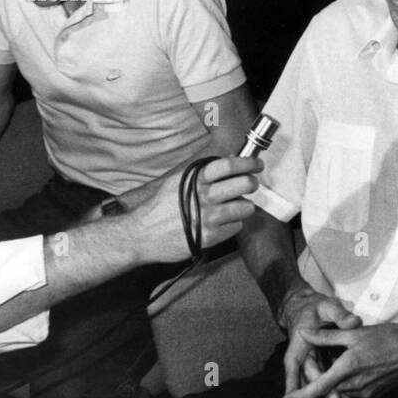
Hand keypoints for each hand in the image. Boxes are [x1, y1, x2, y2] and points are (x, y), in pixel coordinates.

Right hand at [121, 155, 261, 261]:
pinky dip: (232, 225)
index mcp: (194, 179)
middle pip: (244, 184)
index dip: (248, 162)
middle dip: (251, 183)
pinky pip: (236, 227)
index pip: (229, 164)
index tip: (257, 164)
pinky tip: (221, 224)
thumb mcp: (177, 182)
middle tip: (249, 185)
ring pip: (245, 207)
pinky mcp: (208, 237)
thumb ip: (201, 172)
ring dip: (243, 207)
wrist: (141, 234)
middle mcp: (202, 196)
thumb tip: (230, 160)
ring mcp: (206, 218)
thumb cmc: (160, 208)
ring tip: (233, 208)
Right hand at [278, 290, 361, 397]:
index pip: (294, 363)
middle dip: (320, 391)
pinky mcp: (319, 363)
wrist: (308, 308)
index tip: (295, 397)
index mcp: (300, 342)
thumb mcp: (327, 307)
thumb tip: (354, 322)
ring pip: (316, 379)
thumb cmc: (316, 307)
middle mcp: (302, 354)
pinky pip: (324, 376)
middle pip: (308, 376)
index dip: (295, 380)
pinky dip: (333, 385)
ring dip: (327, 392)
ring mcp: (310, 360)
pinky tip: (347, 395)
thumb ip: (340, 314)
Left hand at [286, 320, 397, 397]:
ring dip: (336, 381)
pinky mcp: (375, 395)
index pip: (318, 388)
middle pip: (329, 390)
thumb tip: (304, 334)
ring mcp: (367, 393)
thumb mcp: (356, 332)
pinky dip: (349, 382)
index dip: (300, 396)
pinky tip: (357, 366)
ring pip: (341, 390)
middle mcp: (356, 385)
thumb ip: (327, 336)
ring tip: (341, 361)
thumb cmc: (390, 337)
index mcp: (348, 368)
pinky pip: (355, 392)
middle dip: (320, 382)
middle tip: (320, 364)